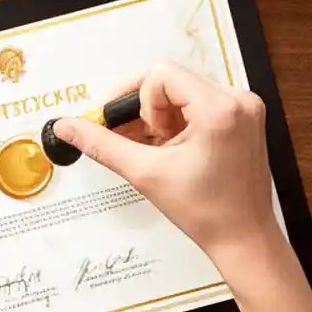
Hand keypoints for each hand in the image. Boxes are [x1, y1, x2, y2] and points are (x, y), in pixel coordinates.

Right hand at [53, 61, 279, 262]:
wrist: (243, 238)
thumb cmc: (207, 212)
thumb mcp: (145, 174)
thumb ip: (102, 144)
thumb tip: (68, 126)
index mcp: (220, 109)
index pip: (161, 74)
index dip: (137, 101)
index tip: (128, 129)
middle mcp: (237, 100)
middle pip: (172, 80)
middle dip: (148, 112)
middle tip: (141, 144)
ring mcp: (244, 109)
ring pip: (183, 92)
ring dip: (161, 119)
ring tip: (158, 152)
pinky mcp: (243, 119)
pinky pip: (199, 104)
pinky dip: (178, 123)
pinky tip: (170, 150)